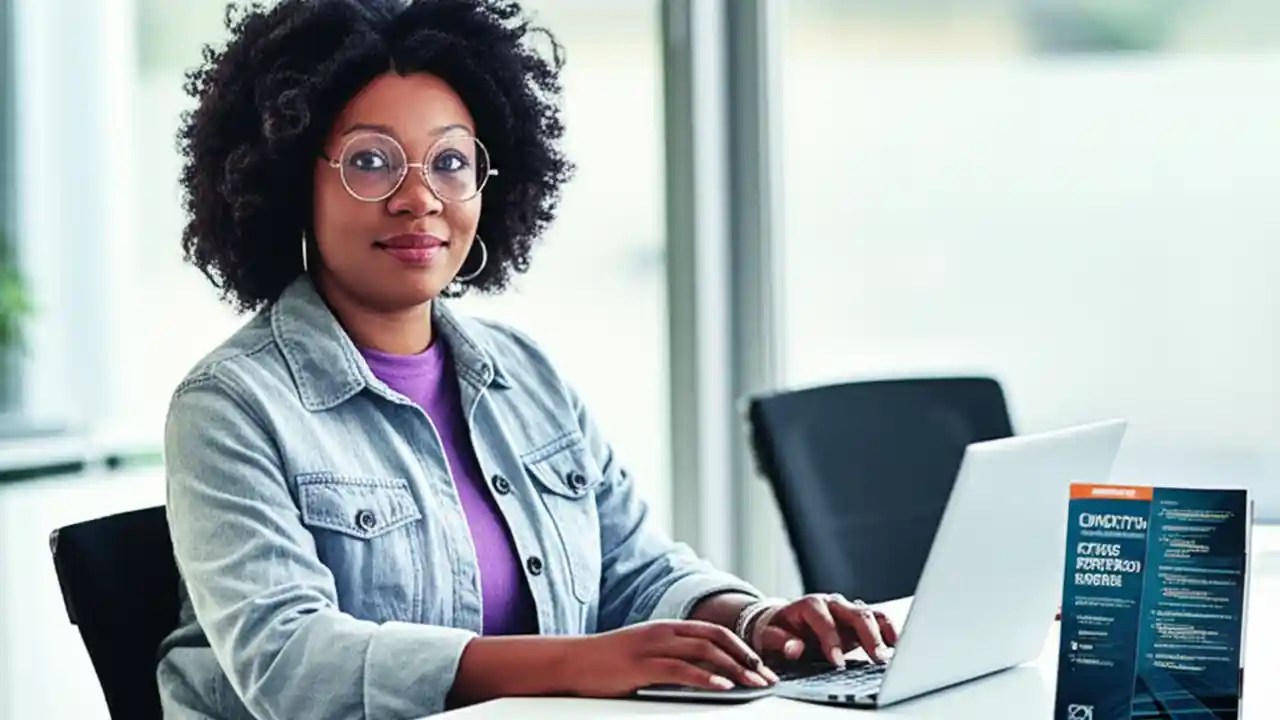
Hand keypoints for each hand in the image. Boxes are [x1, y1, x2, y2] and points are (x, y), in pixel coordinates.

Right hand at [560, 620, 779, 696]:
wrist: (571, 661)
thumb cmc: (605, 662)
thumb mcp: (644, 654)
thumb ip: (671, 658)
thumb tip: (701, 672)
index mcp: (666, 628)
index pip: (713, 631)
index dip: (741, 646)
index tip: (760, 665)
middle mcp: (664, 632)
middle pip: (716, 638)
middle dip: (746, 658)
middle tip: (766, 677)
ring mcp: (653, 647)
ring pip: (704, 652)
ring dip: (734, 668)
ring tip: (754, 683)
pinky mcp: (642, 666)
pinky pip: (681, 670)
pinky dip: (706, 678)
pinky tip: (722, 687)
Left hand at [752, 593, 897, 666]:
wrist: (784, 623)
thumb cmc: (778, 630)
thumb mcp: (769, 635)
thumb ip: (780, 641)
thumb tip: (793, 648)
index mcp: (809, 605)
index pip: (824, 619)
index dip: (831, 640)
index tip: (837, 662)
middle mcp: (832, 603)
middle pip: (856, 613)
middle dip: (868, 636)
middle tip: (876, 658)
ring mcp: (847, 610)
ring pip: (871, 615)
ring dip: (883, 633)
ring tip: (889, 654)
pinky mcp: (858, 621)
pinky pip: (879, 621)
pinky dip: (888, 633)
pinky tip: (895, 648)